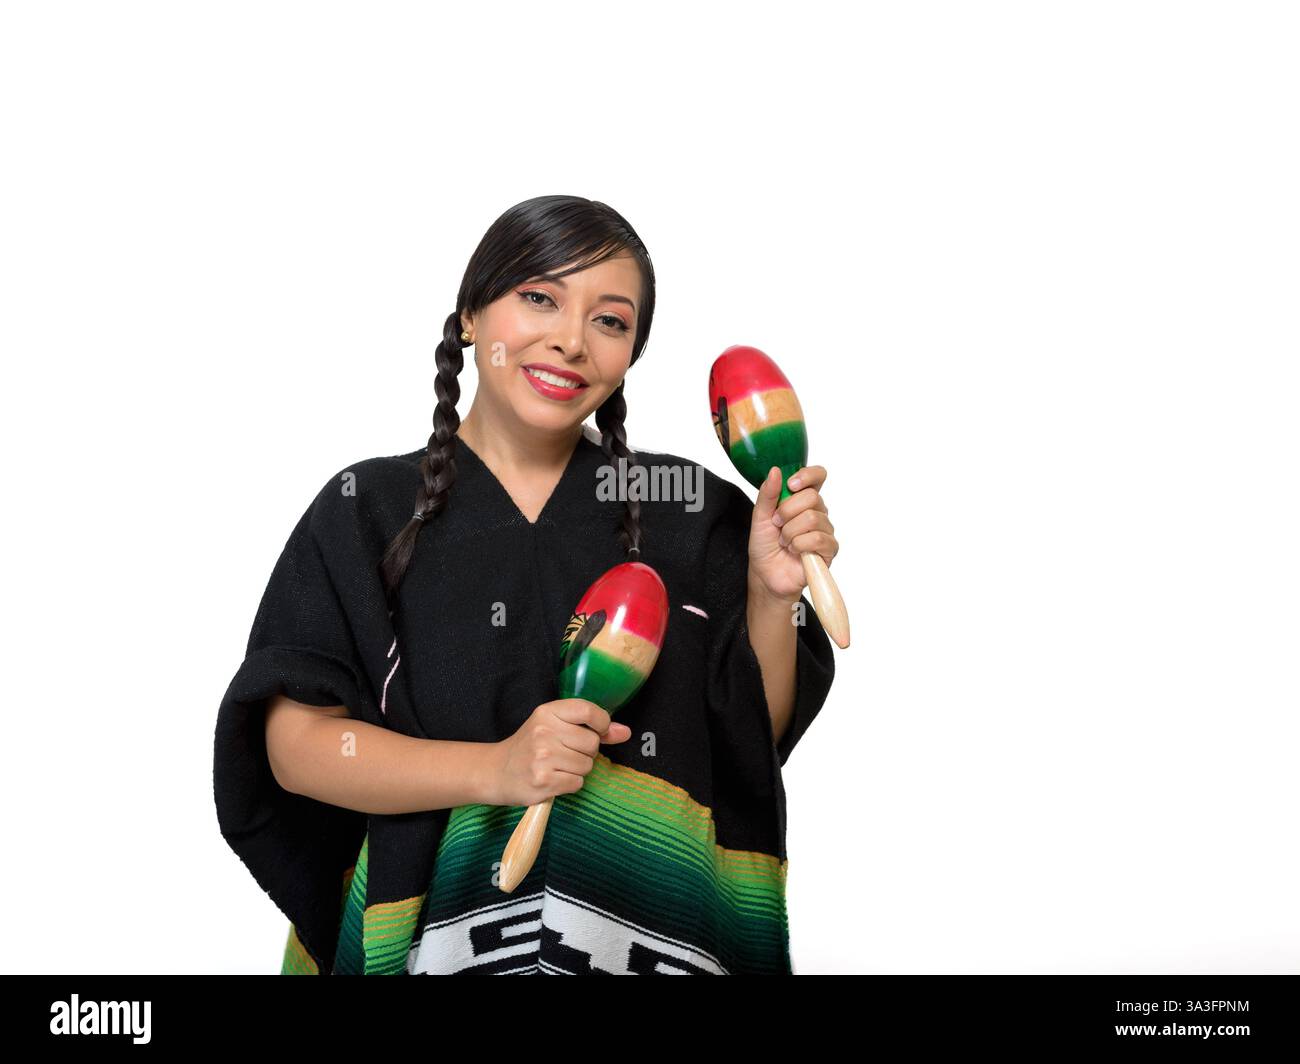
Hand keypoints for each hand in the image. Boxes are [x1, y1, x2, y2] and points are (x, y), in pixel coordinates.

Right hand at [485, 698, 630, 806]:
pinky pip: (577, 783)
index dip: (601, 723)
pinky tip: (553, 779)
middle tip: (564, 753)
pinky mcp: (543, 781)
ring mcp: (542, 757)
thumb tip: (625, 732)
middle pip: (592, 743)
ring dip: (578, 770)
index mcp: (547, 712)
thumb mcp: (555, 727)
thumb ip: (593, 727)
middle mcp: (544, 732)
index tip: (598, 731)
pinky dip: (569, 784)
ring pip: (587, 765)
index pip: (588, 711)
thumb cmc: (531, 747)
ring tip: (557, 767)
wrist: (497, 772)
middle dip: (585, 752)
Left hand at [747, 465, 838, 604]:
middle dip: (787, 512)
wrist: (766, 575)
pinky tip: (794, 551)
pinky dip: (799, 545)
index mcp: (802, 499)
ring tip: (784, 541)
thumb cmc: (765, 545)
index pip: (818, 476)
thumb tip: (776, 471)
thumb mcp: (759, 517)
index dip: (808, 475)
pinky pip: (818, 538)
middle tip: (777, 524)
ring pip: (812, 518)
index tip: (791, 484)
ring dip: (790, 532)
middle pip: (812, 497)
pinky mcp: (829, 549)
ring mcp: (825, 530)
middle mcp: (817, 511)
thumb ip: (767, 494)